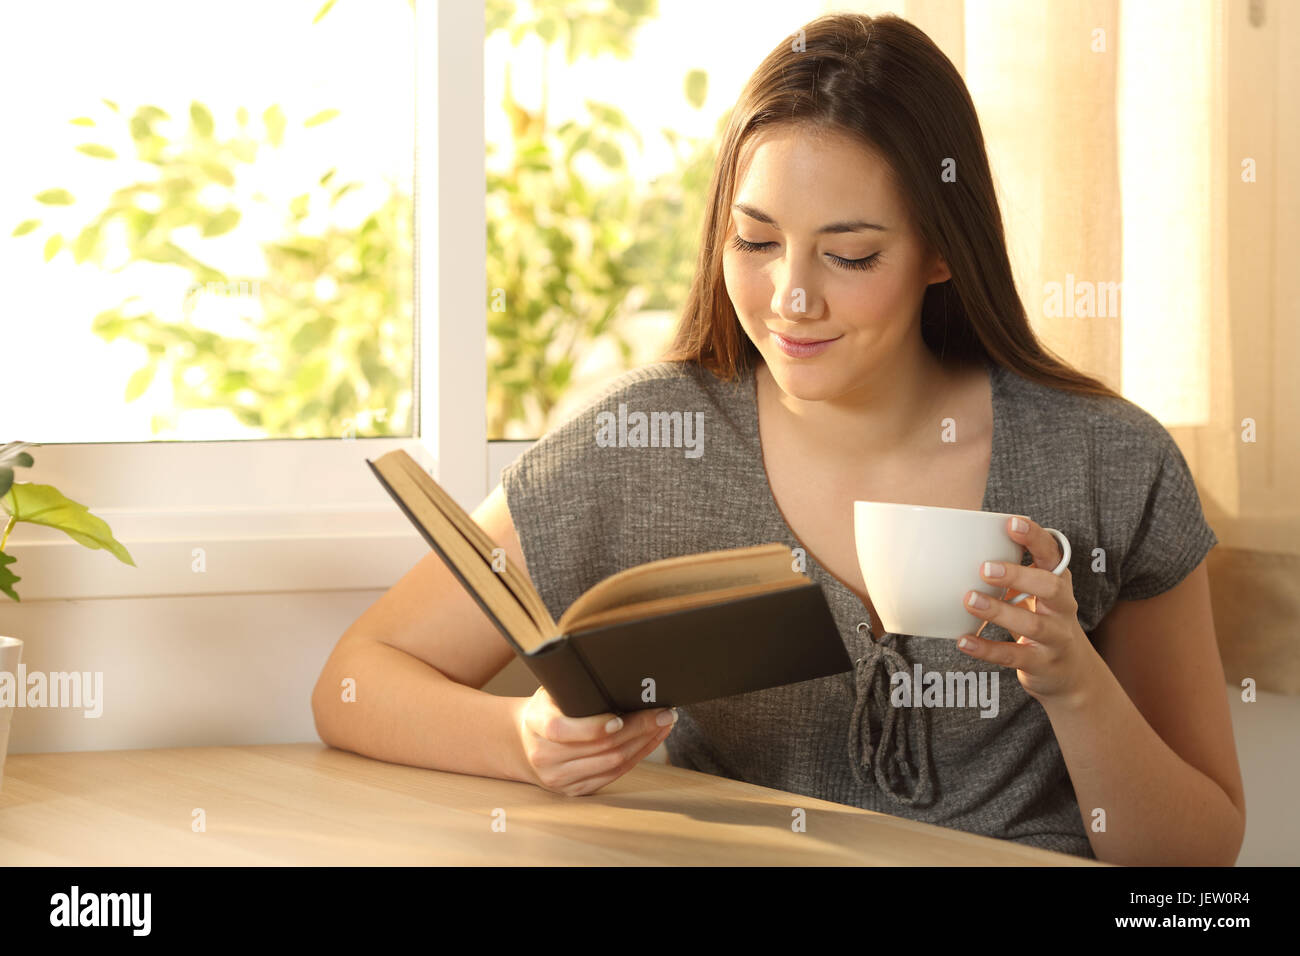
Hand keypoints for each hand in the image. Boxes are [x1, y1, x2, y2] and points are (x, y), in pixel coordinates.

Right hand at [511, 685, 676, 795]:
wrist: (525, 742)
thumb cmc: (546, 709)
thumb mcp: (551, 693)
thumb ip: (574, 689)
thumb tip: (620, 676)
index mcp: (537, 725)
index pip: (563, 730)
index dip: (595, 726)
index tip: (622, 717)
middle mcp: (545, 757)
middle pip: (600, 747)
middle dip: (638, 729)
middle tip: (663, 713)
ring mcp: (559, 778)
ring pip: (612, 763)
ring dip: (644, 743)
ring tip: (663, 724)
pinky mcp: (574, 790)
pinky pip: (613, 775)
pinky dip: (637, 757)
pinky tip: (650, 741)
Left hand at [956, 515, 1101, 705]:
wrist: (1072, 672)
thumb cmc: (1044, 619)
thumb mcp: (1037, 593)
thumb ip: (1014, 571)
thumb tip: (965, 543)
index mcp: (1059, 581)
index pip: (1052, 554)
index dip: (1035, 538)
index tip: (1011, 523)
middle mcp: (1063, 607)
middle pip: (1050, 587)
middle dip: (1018, 575)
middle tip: (984, 568)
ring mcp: (1055, 637)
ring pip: (1032, 625)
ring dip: (998, 611)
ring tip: (969, 600)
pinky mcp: (1041, 663)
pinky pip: (1013, 656)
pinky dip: (987, 649)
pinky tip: (964, 641)